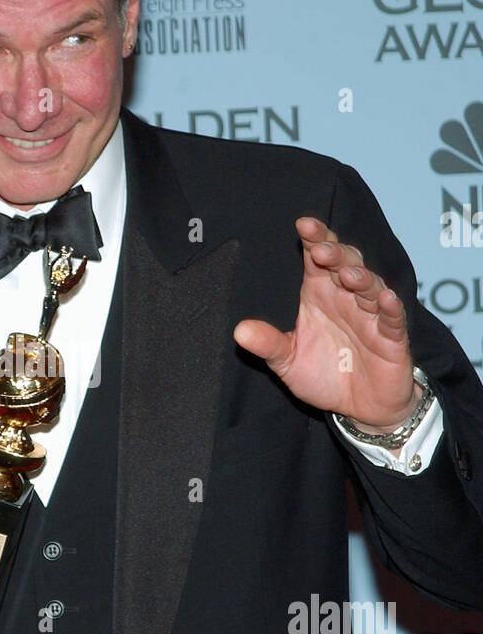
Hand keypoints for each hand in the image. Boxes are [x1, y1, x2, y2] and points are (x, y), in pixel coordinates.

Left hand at [233, 216, 418, 432]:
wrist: (360, 408)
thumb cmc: (325, 375)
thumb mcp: (288, 362)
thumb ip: (268, 344)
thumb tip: (239, 331)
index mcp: (320, 294)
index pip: (317, 259)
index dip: (314, 239)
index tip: (303, 224)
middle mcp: (347, 298)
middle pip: (346, 263)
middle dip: (336, 254)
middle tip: (321, 252)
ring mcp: (372, 315)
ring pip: (371, 286)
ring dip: (362, 278)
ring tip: (349, 275)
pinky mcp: (392, 337)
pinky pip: (393, 318)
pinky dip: (391, 307)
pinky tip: (386, 298)